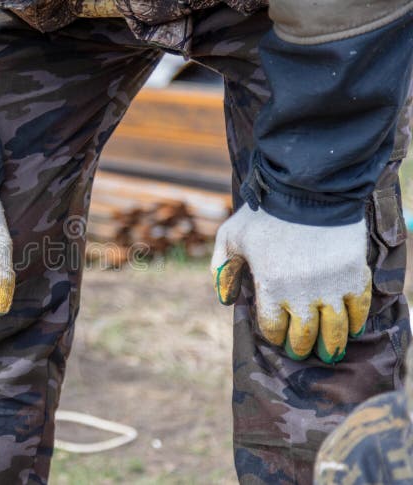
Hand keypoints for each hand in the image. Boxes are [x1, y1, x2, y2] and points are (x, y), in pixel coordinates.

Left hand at [211, 206, 371, 362]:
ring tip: (328, 352)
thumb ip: (223, 268)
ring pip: (335, 330)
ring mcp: (331, 287)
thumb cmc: (265, 212)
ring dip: (331, 345)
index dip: (275, 336)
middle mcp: (301, 295)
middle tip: (301, 350)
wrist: (309, 189)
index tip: (278, 337)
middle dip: (301, 346)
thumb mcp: (231, 237)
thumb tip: (225, 300)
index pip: (273, 328)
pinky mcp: (355, 275)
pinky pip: (359, 308)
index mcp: (270, 288)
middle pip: (304, 335)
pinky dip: (357, 322)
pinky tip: (352, 328)